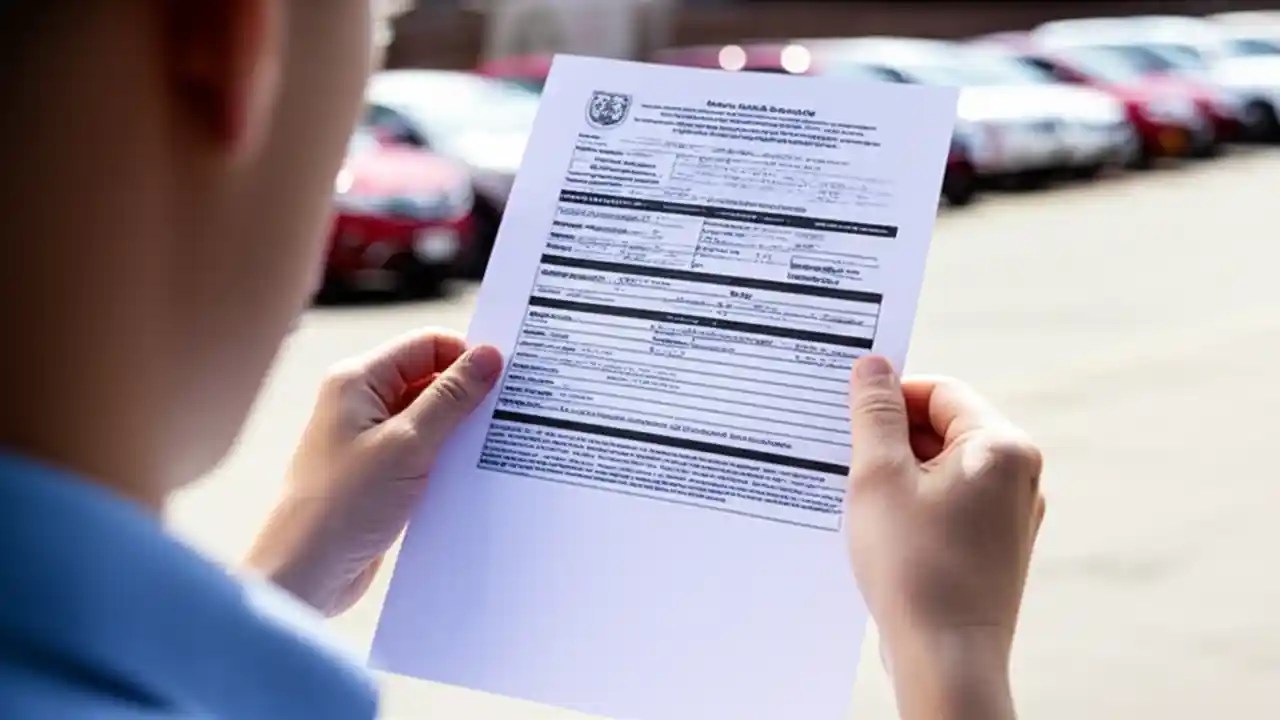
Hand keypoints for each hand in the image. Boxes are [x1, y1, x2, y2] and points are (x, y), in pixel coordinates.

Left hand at [246, 330, 503, 615]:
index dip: (465, 356)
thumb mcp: (408, 445)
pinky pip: (424, 451)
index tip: (504, 377)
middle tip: (507, 414)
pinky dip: (448, 458)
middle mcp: (361, 403)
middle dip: (468, 395)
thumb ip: (451, 398)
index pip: (425, 346)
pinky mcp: (380, 472)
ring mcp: (370, 439)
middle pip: (429, 379)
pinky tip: (473, 473)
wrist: (306, 572)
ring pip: (430, 418)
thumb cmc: (342, 506)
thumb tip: (488, 357)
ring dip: (460, 430)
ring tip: (493, 446)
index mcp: (357, 381)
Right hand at [845, 356, 1044, 719]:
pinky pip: (951, 504)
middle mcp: (1019, 474)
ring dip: (900, 475)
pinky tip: (884, 532)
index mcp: (1001, 446)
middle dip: (892, 439)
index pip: (939, 391)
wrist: (947, 660)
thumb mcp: (879, 477)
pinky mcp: (997, 546)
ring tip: (864, 504)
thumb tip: (872, 366)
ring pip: (944, 468)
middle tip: (849, 463)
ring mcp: (1012, 513)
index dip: (889, 398)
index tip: (849, 418)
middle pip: (944, 428)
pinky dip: (915, 507)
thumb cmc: (914, 568)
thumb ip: (875, 414)